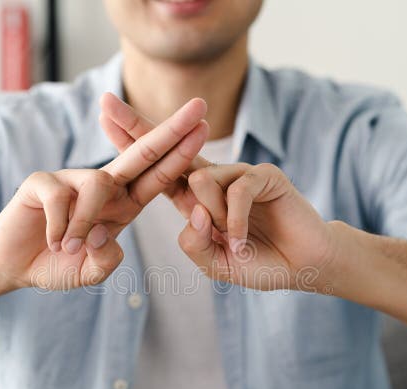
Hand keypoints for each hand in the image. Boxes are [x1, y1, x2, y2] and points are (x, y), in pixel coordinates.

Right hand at [0, 98, 208, 290]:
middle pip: (142, 153)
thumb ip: (106, 260)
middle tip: (200, 106)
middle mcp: (103, 186)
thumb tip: (105, 234)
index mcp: (123, 204)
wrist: (15, 265)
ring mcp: (72, 179)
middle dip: (171, 131)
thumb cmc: (57, 263)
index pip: (158, 176)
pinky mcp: (41, 181)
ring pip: (97, 184)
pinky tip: (52, 241)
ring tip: (70, 249)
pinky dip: (59, 226)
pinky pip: (60, 197)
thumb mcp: (90, 271)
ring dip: (86, 222)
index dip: (181, 154)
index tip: (206, 129)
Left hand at [99, 93, 336, 290]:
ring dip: (214, 220)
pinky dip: (235, 223)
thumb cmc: (259, 263)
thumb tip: (191, 212)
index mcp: (195, 199)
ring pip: (202, 182)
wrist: (303, 267)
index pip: (158, 169)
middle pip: (170, 148)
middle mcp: (214, 180)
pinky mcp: (264, 175)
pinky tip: (242, 243)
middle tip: (108, 103)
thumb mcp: (216, 264)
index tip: (103, 118)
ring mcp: (239, 173)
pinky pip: (236, 192)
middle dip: (137, 127)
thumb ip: (195, 245)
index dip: (132, 145)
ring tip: (234, 243)